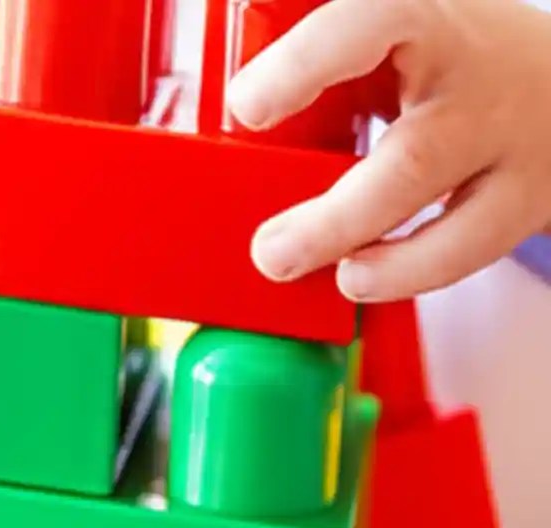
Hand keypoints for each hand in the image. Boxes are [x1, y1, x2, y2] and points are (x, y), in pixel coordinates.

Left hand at [227, 0, 550, 300]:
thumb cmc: (453, 48)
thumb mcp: (390, 28)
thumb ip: (323, 55)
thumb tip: (231, 99)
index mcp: (424, 13)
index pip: (366, 23)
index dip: (302, 67)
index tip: (247, 107)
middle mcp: (475, 76)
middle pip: (413, 158)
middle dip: (336, 219)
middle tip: (271, 251)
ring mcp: (509, 141)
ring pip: (455, 219)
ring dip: (387, 264)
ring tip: (335, 276)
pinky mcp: (530, 195)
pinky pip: (474, 246)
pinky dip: (416, 272)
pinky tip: (367, 276)